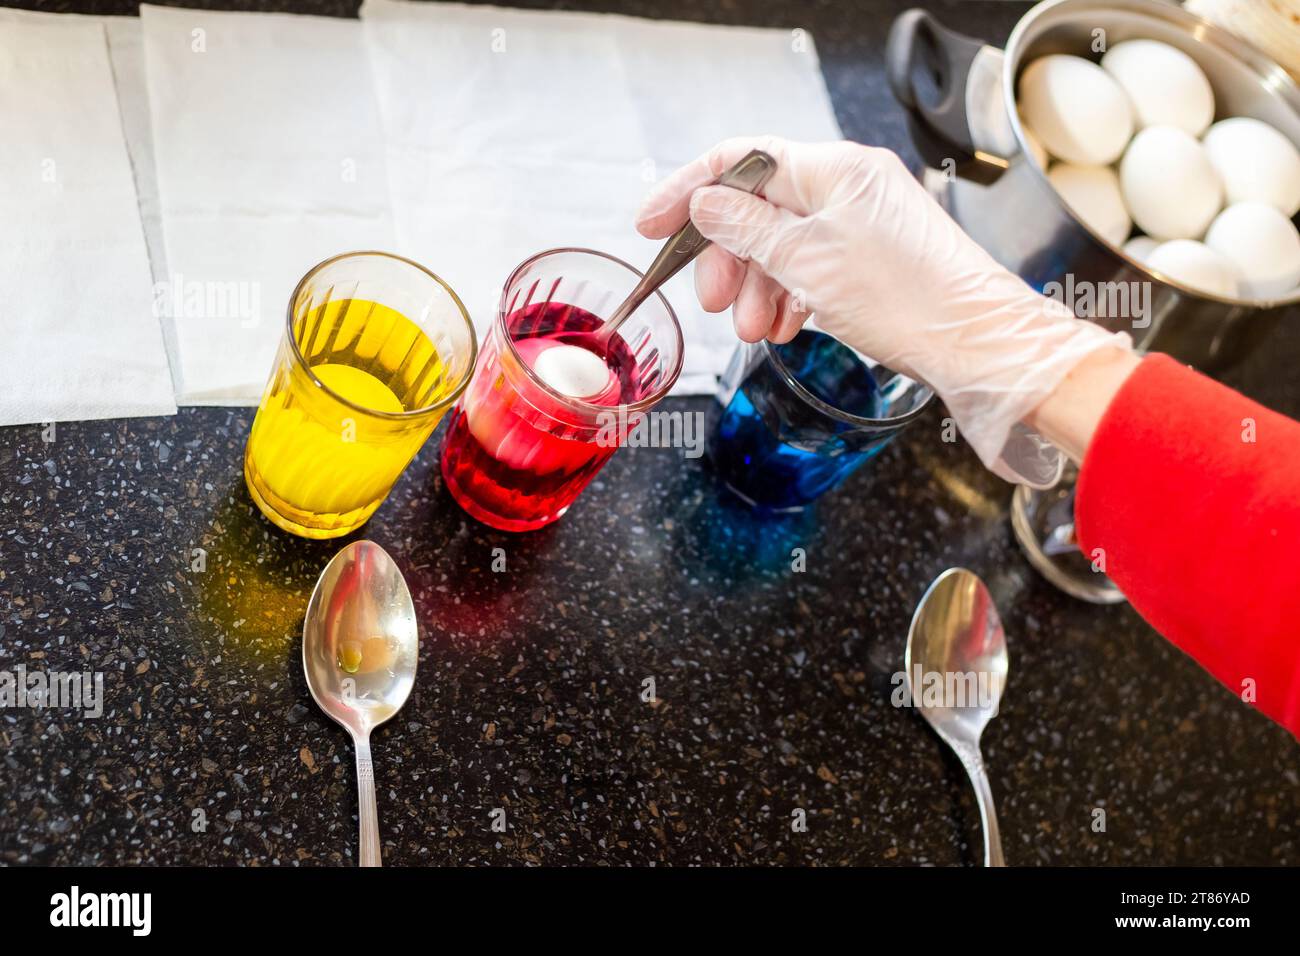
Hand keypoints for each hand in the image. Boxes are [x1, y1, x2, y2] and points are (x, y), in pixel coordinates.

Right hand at [636, 136, 1131, 485]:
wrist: (980, 344)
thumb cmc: (910, 300)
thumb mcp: (810, 262)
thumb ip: (749, 229)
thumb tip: (706, 203)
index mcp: (836, 169)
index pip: (743, 160)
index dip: (689, 189)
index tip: (650, 222)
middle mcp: (850, 187)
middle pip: (760, 207)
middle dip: (728, 257)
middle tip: (712, 300)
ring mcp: (863, 223)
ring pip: (784, 245)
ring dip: (757, 287)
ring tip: (752, 329)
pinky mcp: (873, 259)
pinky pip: (812, 267)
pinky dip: (789, 296)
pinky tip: (784, 326)